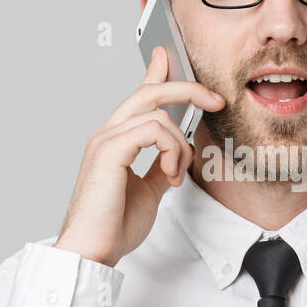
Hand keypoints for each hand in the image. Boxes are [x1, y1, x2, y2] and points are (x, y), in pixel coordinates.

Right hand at [54, 47, 223, 267]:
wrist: (92, 250)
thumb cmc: (112, 226)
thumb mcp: (149, 191)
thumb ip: (161, 168)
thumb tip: (179, 153)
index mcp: (114, 141)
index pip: (138, 97)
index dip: (154, 74)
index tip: (166, 56)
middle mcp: (107, 134)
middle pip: (150, 93)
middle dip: (187, 89)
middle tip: (214, 100)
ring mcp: (106, 140)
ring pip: (159, 114)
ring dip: (180, 146)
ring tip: (176, 175)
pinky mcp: (109, 150)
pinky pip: (154, 130)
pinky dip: (172, 152)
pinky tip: (170, 175)